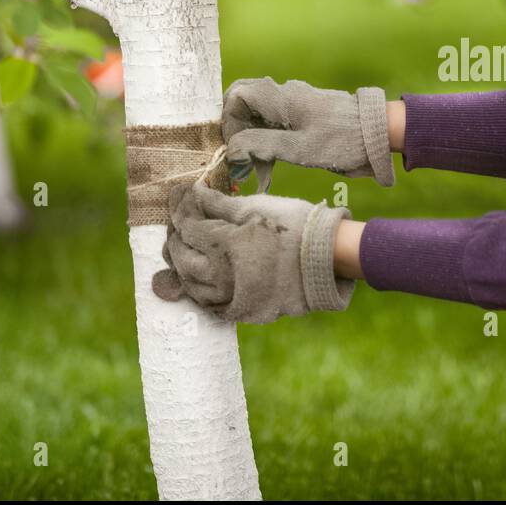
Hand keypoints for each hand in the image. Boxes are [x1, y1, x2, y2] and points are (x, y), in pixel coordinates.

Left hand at [152, 182, 353, 323]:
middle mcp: (222, 276)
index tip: (178, 197)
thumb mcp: (257, 207)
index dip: (180, 210)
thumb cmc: (296, 225)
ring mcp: (233, 297)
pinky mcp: (245, 311)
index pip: (188, 226)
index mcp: (224, 244)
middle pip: (183, 259)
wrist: (330, 259)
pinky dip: (201, 291)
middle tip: (177, 227)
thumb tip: (194, 193)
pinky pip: (212, 305)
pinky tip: (202, 280)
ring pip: (192, 287)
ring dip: (183, 269)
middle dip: (175, 240)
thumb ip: (220, 203)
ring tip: (184, 253)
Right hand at [222, 77, 394, 191]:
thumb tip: (232, 147)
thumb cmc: (343, 141)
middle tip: (238, 156)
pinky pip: (275, 124)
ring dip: (252, 141)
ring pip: (260, 116)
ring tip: (255, 172)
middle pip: (245, 103)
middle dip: (236, 131)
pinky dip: (267, 143)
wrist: (381, 135)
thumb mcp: (299, 148)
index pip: (238, 96)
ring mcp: (296, 104)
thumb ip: (262, 145)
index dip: (228, 120)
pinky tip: (268, 168)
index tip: (233, 147)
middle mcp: (286, 95)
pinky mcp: (305, 115)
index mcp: (283, 98)